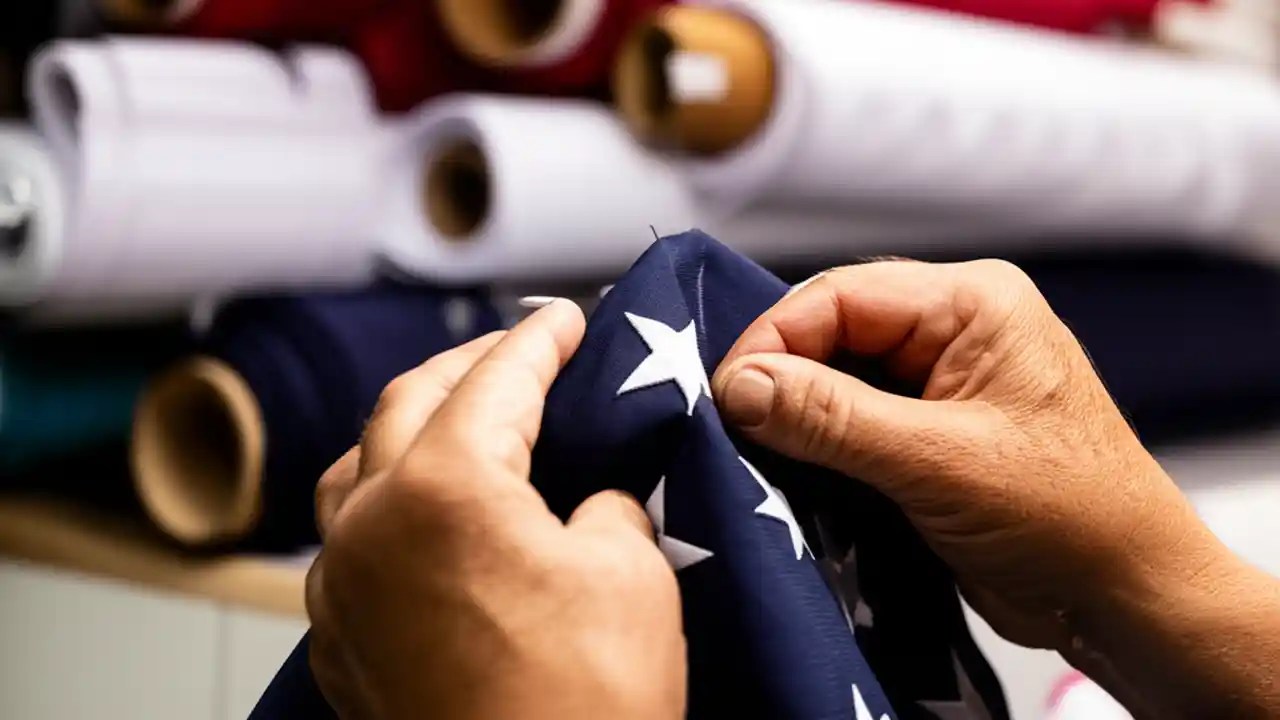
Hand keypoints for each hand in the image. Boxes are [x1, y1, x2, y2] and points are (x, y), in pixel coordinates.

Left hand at [306, 301, 685, 719]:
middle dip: (470, 368)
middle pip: (409, 404)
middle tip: (522, 353)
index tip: (567, 318)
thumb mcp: (631, 573)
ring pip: (358, 468)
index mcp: (444, 490)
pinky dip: (389, 503)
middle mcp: (370, 527)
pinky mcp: (342, 642)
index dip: (540, 340)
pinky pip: (349, 541)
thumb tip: (591, 498)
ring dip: (412, 428)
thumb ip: (605, 505)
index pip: (496, 381)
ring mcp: (342, 588)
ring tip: (464, 421)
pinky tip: (431, 516)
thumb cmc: (587, 707)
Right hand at [712, 260, 1279, 718]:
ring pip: (834, 376)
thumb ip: (833, 418)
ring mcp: (940, 379)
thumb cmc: (1068, 517)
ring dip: (793, 414)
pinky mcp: (926, 429)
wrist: (1124, 596)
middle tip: (728, 427)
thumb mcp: (940, 462)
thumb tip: (737, 385)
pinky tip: (788, 468)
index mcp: (972, 303)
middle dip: (778, 376)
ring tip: (750, 451)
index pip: (839, 297)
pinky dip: (815, 443)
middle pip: (831, 330)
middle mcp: (953, 327)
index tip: (722, 397)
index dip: (771, 342)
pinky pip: (850, 418)